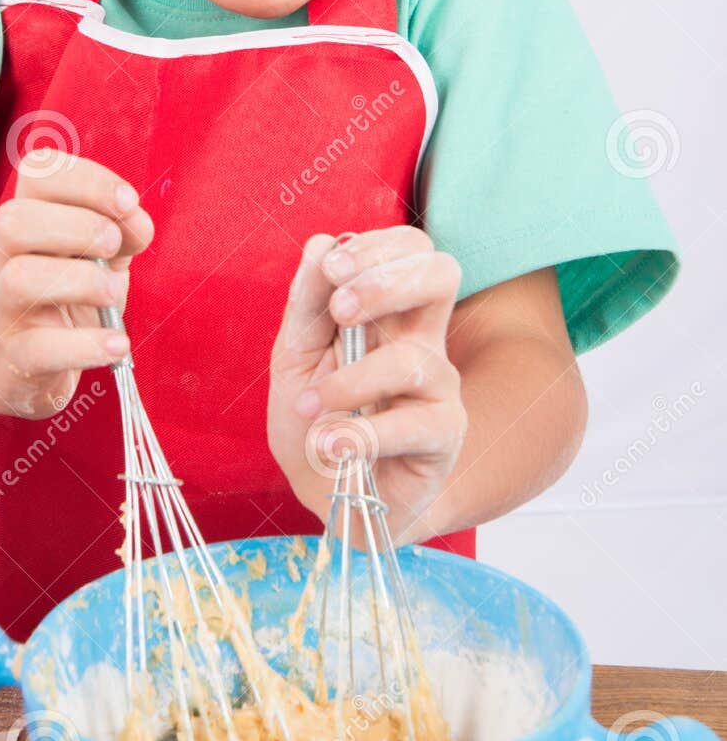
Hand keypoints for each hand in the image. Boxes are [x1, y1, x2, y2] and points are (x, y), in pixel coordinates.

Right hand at [0, 151, 153, 418]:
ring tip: (114, 292)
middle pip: (14, 220)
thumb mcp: (104, 250)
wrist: (26, 353)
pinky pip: (40, 347)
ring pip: (20, 279)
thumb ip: (125, 228)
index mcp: (28, 212)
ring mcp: (4, 304)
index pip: (37, 172)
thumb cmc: (70, 286)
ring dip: (82, 281)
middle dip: (78, 226)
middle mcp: (4, 252)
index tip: (128, 201)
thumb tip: (137, 224)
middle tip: (113, 245)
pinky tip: (117, 344)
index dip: (87, 180)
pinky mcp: (16, 352)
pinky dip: (85, 346)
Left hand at [267, 228, 465, 543]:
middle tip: (340, 310)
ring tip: (312, 406)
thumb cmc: (318, 419)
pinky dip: (362, 435)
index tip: (332, 269)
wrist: (332, 495)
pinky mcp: (443, 438)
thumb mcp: (296, 354)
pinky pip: (413, 425)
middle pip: (442, 275)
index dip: (379, 247)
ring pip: (415, 360)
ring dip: (352, 380)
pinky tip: (329, 445)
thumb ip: (307, 303)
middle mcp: (423, 340)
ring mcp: (439, 388)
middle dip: (386, 282)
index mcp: (390, 310)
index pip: (413, 249)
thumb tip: (322, 245)